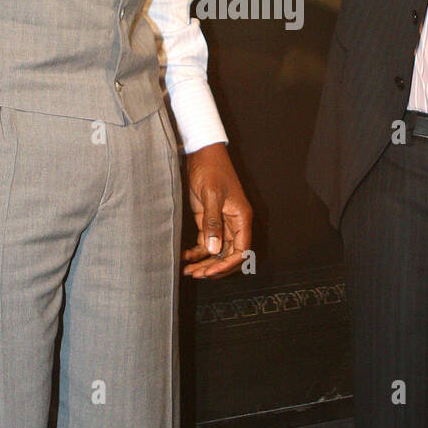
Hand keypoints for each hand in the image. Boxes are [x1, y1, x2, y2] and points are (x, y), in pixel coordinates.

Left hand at [182, 142, 252, 278]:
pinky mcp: (209, 219)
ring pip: (217, 251)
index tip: (209, 272)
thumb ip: (212, 222)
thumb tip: (213, 249)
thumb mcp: (211, 195)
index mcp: (241, 218)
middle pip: (229, 255)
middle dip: (214, 267)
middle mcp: (234, 223)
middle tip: (196, 274)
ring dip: (204, 262)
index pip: (241, 251)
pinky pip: (206, 242)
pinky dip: (197, 252)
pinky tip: (185, 256)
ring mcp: (222, 222)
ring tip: (188, 271)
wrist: (202, 153)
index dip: (227, 265)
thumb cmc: (210, 169)